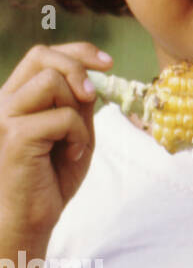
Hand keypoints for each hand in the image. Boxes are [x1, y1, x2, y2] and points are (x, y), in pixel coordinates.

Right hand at [0, 43, 109, 243]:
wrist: (31, 216)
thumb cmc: (52, 175)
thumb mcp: (74, 129)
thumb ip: (76, 100)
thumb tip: (87, 71)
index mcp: (15, 97)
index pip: (41, 54)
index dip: (77, 51)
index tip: (108, 63)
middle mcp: (3, 101)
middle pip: (42, 56)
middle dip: (77, 69)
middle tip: (91, 97)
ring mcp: (4, 116)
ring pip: (52, 83)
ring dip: (76, 111)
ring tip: (74, 140)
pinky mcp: (14, 135)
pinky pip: (63, 117)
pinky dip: (78, 135)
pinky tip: (71, 156)